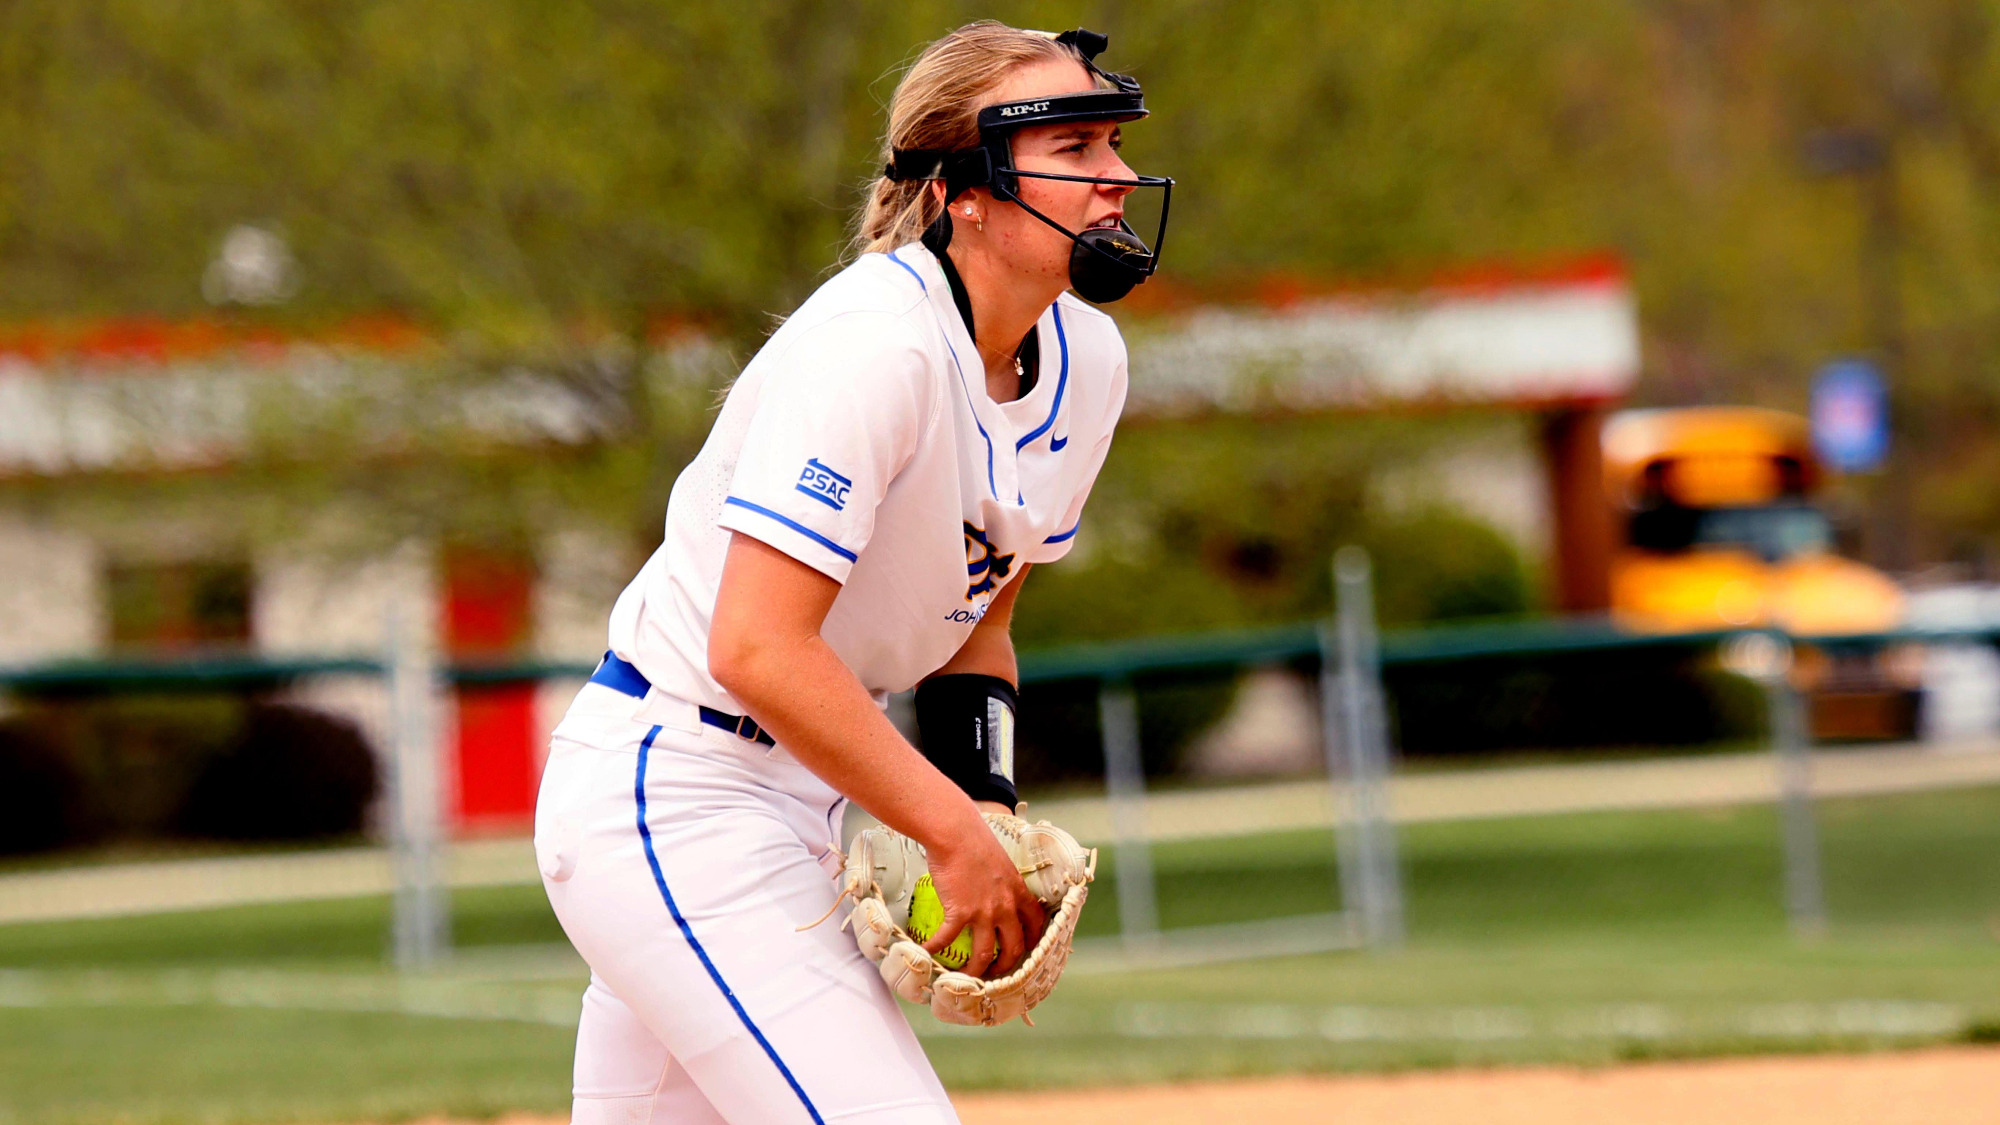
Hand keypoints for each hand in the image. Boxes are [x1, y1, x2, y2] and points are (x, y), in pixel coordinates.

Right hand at [920, 812, 1047, 978]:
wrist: (955, 833)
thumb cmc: (973, 839)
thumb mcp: (998, 859)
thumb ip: (999, 878)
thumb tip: (989, 885)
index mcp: (1017, 891)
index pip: (1034, 921)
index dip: (1032, 939)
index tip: (1025, 948)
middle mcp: (1005, 906)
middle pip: (1014, 946)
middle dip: (1007, 965)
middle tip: (996, 971)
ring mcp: (984, 912)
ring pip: (985, 953)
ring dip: (975, 970)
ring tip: (965, 978)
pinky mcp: (960, 912)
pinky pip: (947, 939)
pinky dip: (936, 950)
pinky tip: (927, 955)